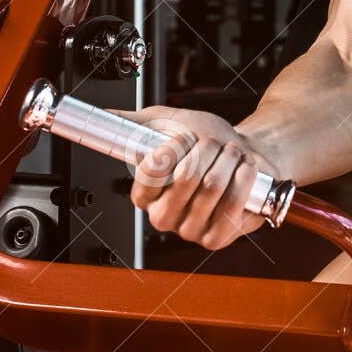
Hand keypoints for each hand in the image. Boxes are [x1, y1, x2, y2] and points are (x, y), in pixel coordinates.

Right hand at [118, 106, 280, 250]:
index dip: (172, 149)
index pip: (149, 173)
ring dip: (228, 158)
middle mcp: (163, 216)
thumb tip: (107, 113)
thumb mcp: (168, 125)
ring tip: (230, 153)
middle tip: (213, 143)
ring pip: (211, 186)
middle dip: (206, 149)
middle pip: (186, 178)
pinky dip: (243, 176)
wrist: (243, 155)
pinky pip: (232, 203)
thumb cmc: (205, 143)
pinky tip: (244, 168)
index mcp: (145, 195)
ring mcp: (190, 230)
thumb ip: (134, 123)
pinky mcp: (217, 237)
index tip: (186, 136)